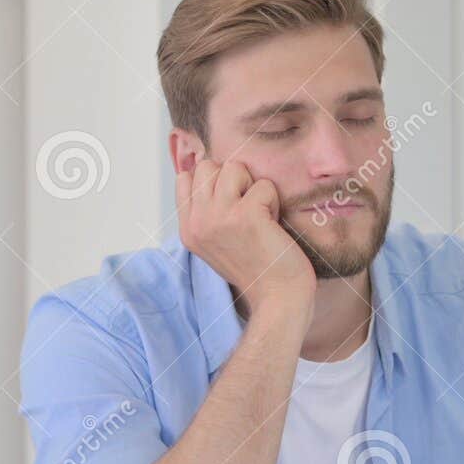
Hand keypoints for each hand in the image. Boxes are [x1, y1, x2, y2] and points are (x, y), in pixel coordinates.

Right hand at [175, 158, 315, 301]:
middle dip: (233, 179)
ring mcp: (219, 217)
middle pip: (208, 166)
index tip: (232, 204)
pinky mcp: (246, 215)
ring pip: (233, 167)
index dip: (213, 181)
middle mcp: (198, 222)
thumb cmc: (255, 268)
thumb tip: (208, 171)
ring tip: (261, 214)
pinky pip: (264, 184)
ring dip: (254, 186)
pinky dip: (274, 200)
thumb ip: (206, 212)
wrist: (277, 297)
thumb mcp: (216, 242)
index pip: (186, 178)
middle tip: (248, 208)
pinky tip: (273, 225)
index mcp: (188, 229)